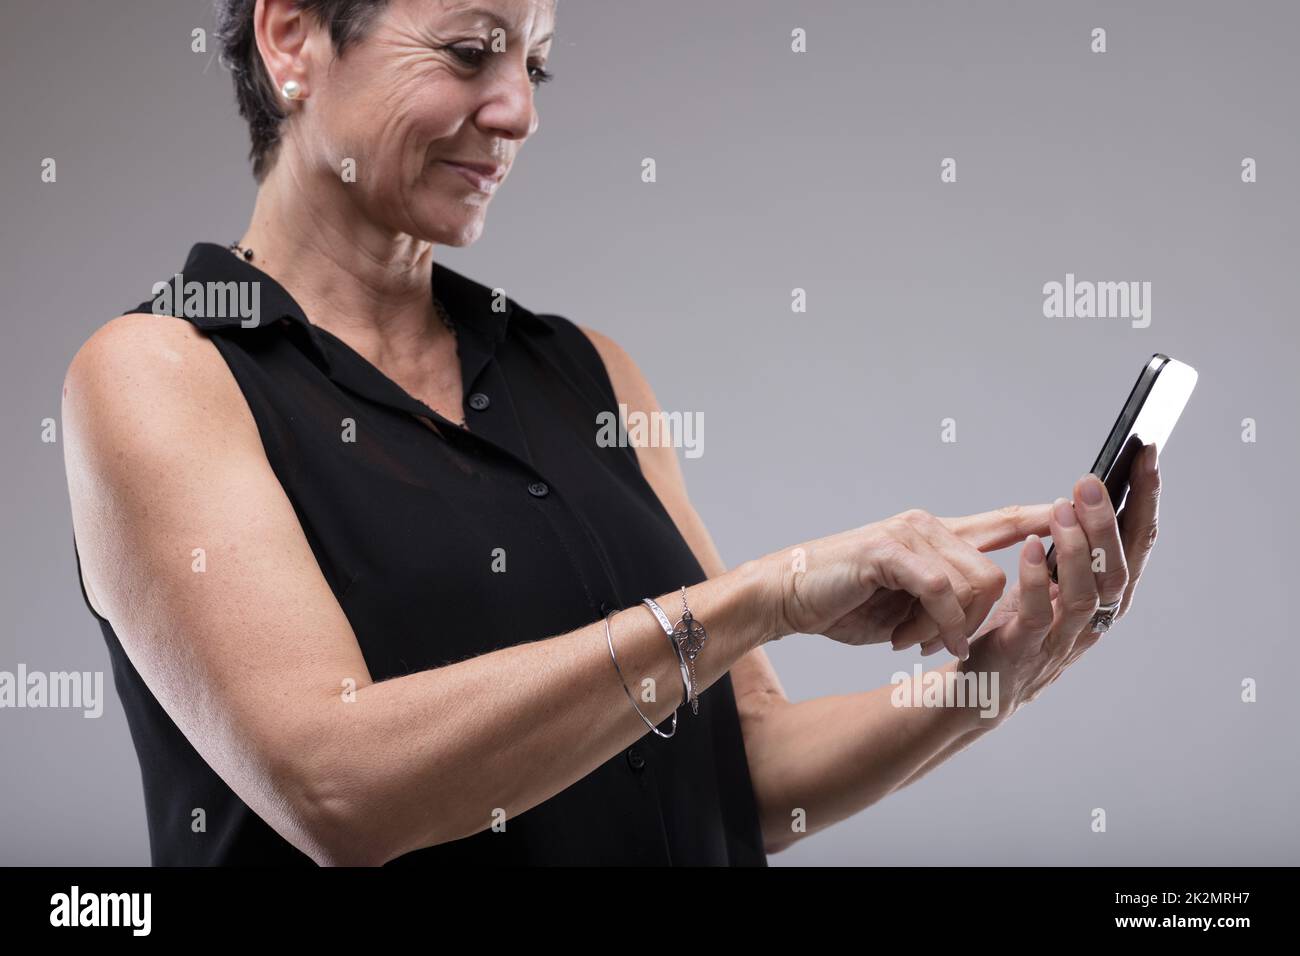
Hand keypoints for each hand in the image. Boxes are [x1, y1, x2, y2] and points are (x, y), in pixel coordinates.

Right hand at [763, 503, 1051, 658]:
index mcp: (936, 535)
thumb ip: (947, 597)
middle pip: (998, 571)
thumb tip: (983, 615)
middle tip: (941, 644)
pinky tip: (919, 642)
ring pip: (975, 582)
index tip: (1085, 519)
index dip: (1045, 520)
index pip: (1006, 521)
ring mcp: (909, 535)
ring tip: (916, 641)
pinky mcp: (888, 551)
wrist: (788, 595)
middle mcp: (928, 527)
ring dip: (952, 626)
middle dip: (980, 619)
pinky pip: (939, 589)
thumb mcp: (909, 602)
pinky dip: (938, 623)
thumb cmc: (845, 601)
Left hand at [939, 443, 1160, 724]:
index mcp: (1103, 598)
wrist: (977, 690)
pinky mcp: (1023, 653)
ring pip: (1087, 594)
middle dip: (1109, 523)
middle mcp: (1092, 621)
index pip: (1137, 545)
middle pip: (1119, 571)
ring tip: (1062, 510)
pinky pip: (1039, 616)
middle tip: (1091, 482)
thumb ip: (1069, 550)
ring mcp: (1060, 641)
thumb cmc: (1016, 629)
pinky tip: (1028, 548)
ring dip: (1077, 549)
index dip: (1145, 502)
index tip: (1146, 455)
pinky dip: (1036, 581)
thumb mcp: (1048, 583)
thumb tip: (1083, 493)